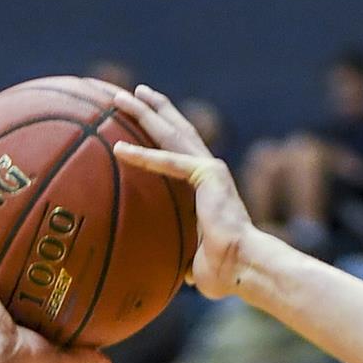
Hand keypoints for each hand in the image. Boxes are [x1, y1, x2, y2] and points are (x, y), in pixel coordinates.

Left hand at [110, 84, 253, 299]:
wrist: (243, 268)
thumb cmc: (220, 270)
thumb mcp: (188, 254)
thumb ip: (175, 248)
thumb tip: (161, 268)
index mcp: (204, 184)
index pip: (176, 148)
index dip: (158, 129)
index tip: (139, 113)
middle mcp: (208, 169)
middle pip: (173, 128)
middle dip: (149, 107)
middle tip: (126, 92)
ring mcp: (209, 169)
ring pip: (170, 132)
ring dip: (144, 112)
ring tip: (119, 97)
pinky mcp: (208, 175)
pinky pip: (168, 162)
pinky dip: (143, 156)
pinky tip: (118, 149)